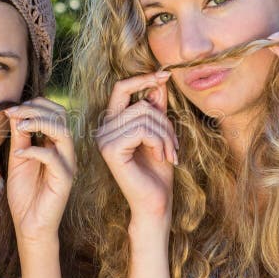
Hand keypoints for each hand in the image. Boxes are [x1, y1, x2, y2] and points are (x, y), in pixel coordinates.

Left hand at [5, 97, 75, 244]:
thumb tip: (14, 111)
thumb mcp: (18, 158)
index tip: (12, 108)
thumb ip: (19, 135)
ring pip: (63, 132)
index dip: (36, 104)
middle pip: (61, 117)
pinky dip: (35, 150)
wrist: (29, 224)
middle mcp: (65, 151)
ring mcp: (67, 164)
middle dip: (36, 109)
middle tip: (14, 112)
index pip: (55, 112)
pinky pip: (54, 157)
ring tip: (19, 127)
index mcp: (56, 144)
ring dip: (39, 123)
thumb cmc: (25, 193)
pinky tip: (19, 153)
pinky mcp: (64, 180)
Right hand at [95, 72, 176, 229]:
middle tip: (175, 144)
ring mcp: (104, 139)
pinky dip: (160, 141)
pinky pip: (142, 130)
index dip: (143, 78)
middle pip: (140, 103)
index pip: (122, 87)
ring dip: (166, 134)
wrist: (156, 203)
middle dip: (165, 121)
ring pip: (144, 115)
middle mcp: (103, 129)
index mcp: (112, 123)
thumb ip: (157, 107)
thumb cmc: (158, 171)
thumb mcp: (161, 133)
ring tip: (170, 153)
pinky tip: (162, 157)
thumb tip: (160, 79)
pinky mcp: (111, 149)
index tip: (166, 74)